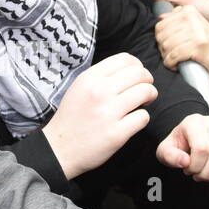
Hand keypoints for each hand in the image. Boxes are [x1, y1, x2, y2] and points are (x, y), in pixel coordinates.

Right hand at [42, 53, 156, 178]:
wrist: (59, 149)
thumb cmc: (71, 118)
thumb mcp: (79, 88)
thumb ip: (101, 77)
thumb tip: (130, 70)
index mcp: (90, 78)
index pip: (125, 59)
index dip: (137, 66)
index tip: (137, 76)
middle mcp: (100, 92)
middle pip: (140, 74)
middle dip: (147, 81)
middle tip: (144, 90)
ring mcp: (109, 113)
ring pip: (146, 92)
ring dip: (149, 97)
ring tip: (142, 103)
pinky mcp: (117, 133)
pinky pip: (143, 117)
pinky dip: (142, 118)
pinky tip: (133, 121)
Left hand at [156, 4, 208, 79]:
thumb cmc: (207, 45)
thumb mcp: (194, 26)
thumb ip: (178, 20)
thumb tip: (161, 18)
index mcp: (189, 11)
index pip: (160, 25)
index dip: (161, 39)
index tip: (169, 45)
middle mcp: (192, 19)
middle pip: (162, 36)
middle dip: (163, 49)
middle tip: (171, 54)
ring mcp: (195, 32)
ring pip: (166, 46)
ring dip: (167, 57)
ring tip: (174, 60)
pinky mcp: (197, 45)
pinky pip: (174, 55)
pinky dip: (171, 63)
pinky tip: (176, 65)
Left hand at [156, 112, 208, 181]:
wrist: (187, 139)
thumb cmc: (177, 144)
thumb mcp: (165, 150)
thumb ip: (170, 156)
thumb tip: (185, 161)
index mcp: (195, 122)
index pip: (202, 147)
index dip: (195, 165)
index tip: (187, 168)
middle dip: (206, 172)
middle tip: (196, 174)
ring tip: (203, 172)